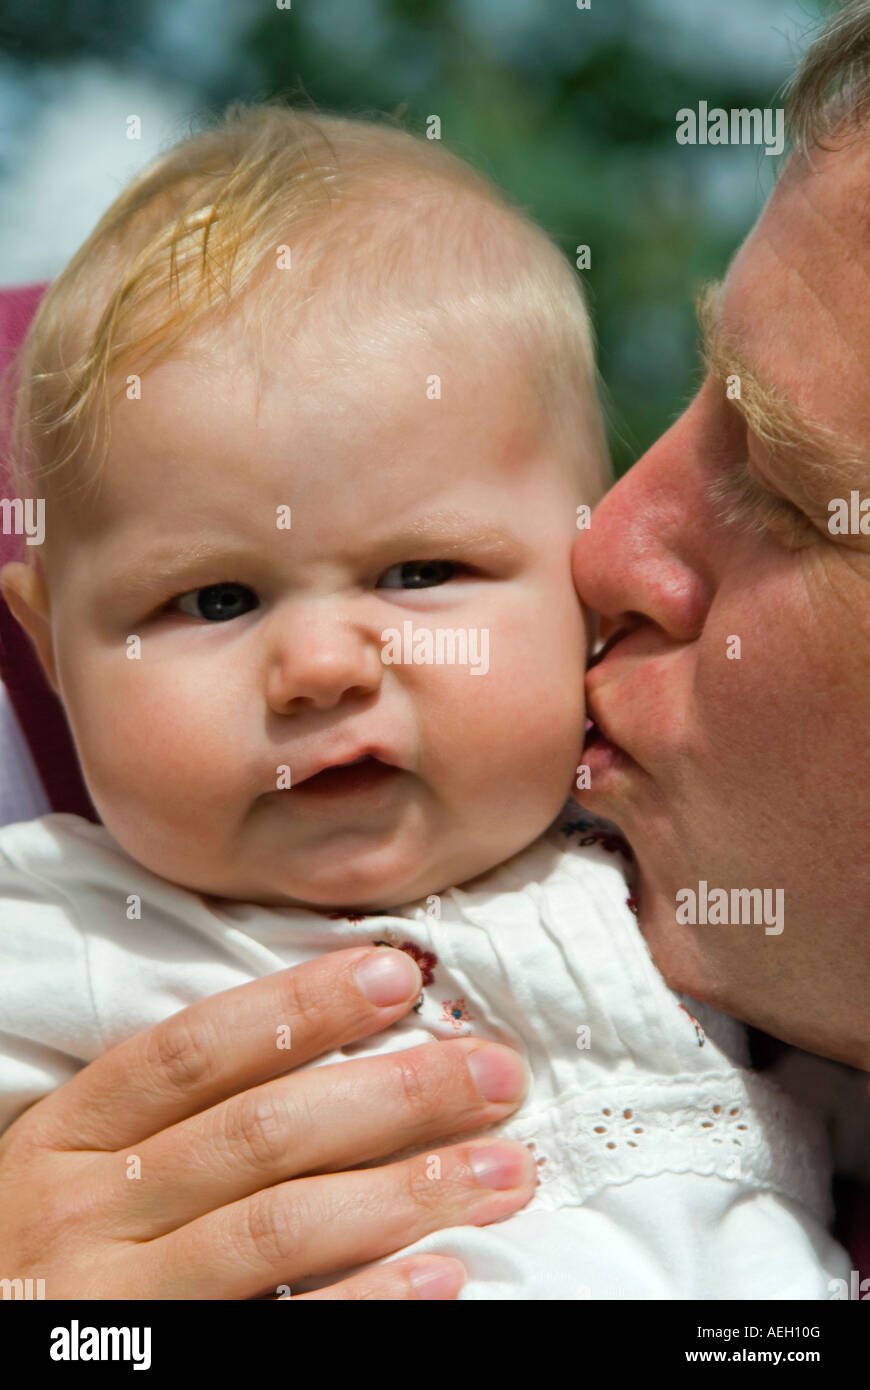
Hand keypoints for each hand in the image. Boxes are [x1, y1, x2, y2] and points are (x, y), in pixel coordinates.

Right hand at [0, 946, 533, 1298]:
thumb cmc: (42, 1245)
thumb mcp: (73, 1162)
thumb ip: (171, 1109)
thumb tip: (325, 1037)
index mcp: (69, 1137)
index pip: (194, 1051)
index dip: (298, 1008)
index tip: (396, 976)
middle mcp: (91, 1211)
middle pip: (260, 1134)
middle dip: (392, 1096)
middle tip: (495, 1073)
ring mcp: (126, 1300)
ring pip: (279, 1227)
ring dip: (406, 1192)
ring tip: (503, 1170)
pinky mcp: (164, 1367)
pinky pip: (279, 1332)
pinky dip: (364, 1302)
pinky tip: (442, 1275)